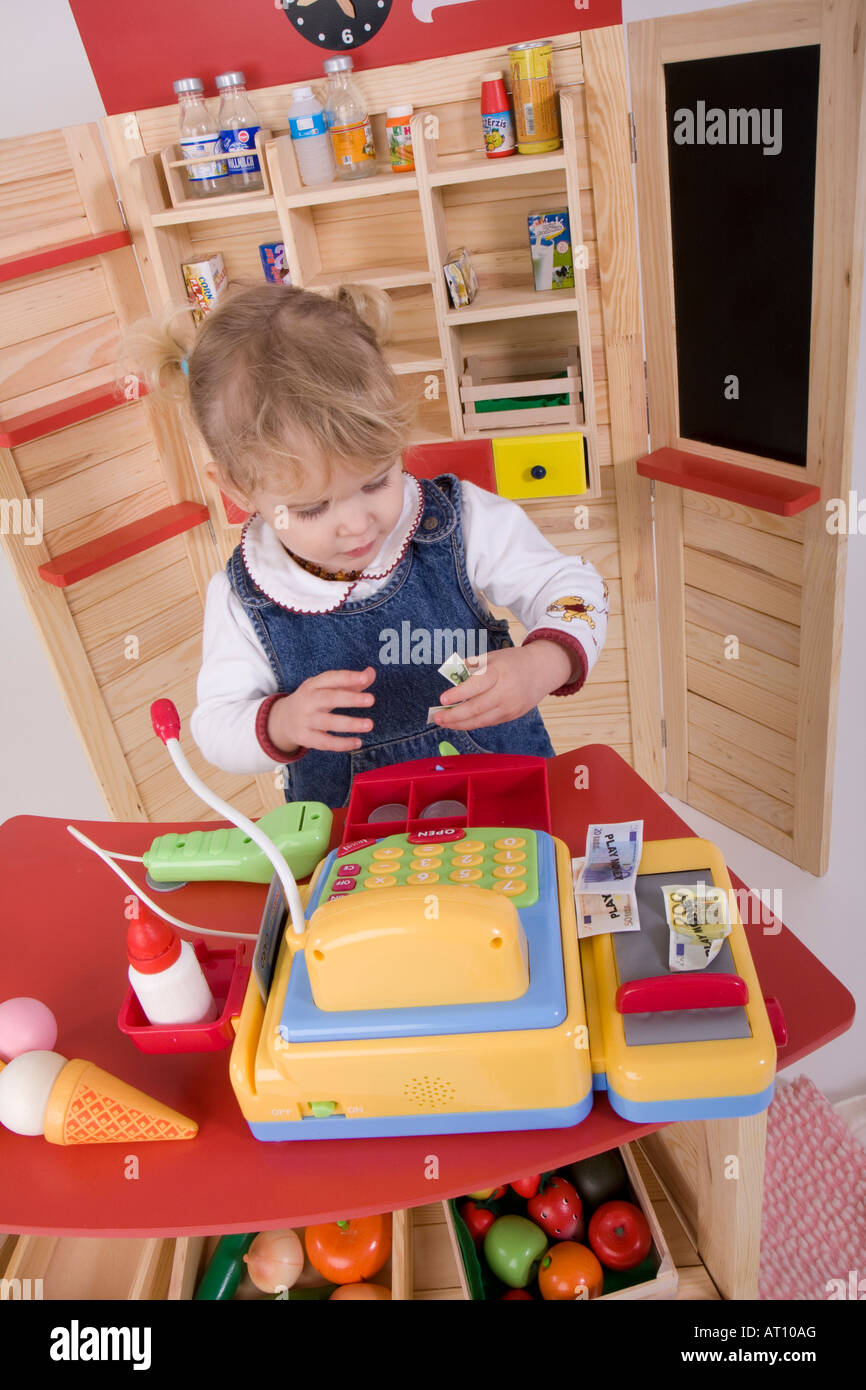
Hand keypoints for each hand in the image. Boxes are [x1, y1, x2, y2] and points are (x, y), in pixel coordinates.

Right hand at [267, 667, 374, 752]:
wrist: (283, 720)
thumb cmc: (313, 700)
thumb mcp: (326, 688)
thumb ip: (350, 682)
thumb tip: (371, 673)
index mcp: (314, 684)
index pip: (332, 678)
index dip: (348, 678)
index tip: (365, 678)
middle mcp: (308, 700)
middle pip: (329, 698)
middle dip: (350, 698)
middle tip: (371, 699)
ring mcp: (305, 720)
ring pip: (328, 722)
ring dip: (349, 724)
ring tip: (369, 724)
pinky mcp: (305, 737)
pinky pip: (325, 742)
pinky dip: (341, 744)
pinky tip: (358, 742)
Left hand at [432, 643, 574, 731]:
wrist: (543, 670)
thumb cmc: (513, 661)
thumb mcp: (492, 656)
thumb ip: (471, 665)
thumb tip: (450, 674)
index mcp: (499, 672)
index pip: (476, 685)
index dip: (458, 694)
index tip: (442, 699)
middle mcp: (506, 691)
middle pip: (476, 708)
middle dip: (454, 715)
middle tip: (437, 717)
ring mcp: (510, 706)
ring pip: (481, 720)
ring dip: (460, 724)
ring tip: (444, 722)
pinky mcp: (512, 716)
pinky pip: (488, 722)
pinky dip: (472, 723)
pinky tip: (460, 722)